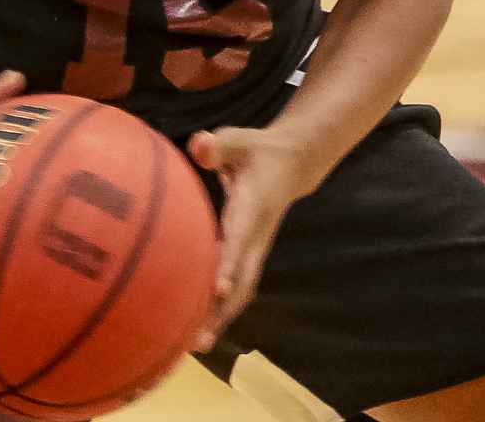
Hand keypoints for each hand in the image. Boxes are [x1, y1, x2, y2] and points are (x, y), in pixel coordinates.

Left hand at [187, 126, 314, 351]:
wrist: (291, 163)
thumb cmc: (256, 150)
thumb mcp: (238, 139)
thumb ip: (218, 144)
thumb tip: (198, 144)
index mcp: (254, 207)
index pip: (242, 238)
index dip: (231, 262)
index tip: (219, 288)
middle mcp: (257, 235)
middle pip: (245, 280)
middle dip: (223, 310)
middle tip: (199, 339)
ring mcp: (256, 248)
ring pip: (242, 290)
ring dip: (221, 317)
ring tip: (193, 345)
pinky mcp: (250, 254)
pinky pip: (236, 286)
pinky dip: (219, 307)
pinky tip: (194, 324)